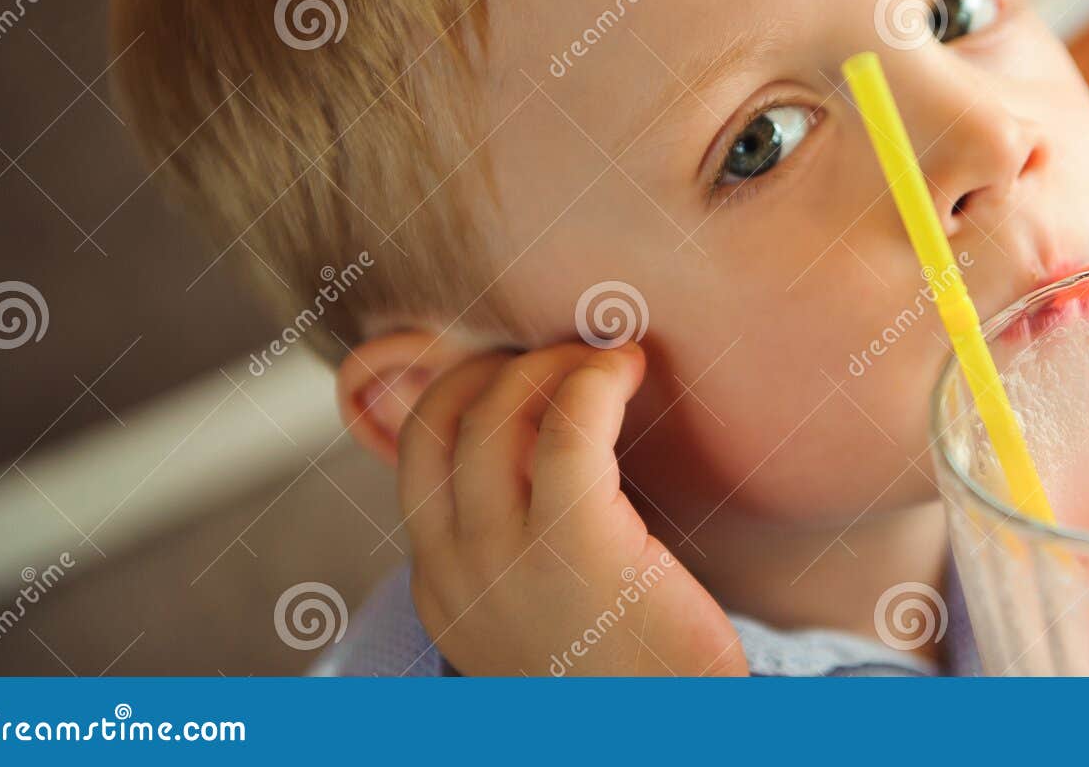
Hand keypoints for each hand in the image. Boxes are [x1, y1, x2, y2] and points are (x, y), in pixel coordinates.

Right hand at [397, 341, 747, 675]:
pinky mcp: (578, 550)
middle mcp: (454, 572)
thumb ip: (520, 540)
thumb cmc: (635, 672)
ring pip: (495, 413)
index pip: (417, 455)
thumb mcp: (546, 607)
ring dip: (550, 364)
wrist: (672, 743)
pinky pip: (569, 428)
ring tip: (606, 362)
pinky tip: (627, 370)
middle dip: (497, 368)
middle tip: (567, 360)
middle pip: (439, 422)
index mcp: (441, 587)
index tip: (530, 377)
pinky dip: (594, 378)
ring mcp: (506, 563)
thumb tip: (531, 440)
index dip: (468, 393)